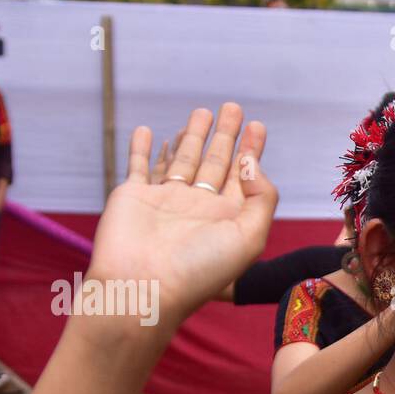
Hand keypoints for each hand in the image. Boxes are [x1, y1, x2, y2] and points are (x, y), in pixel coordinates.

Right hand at [85, 104, 276, 331]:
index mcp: (227, 219)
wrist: (144, 286)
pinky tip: (151, 132)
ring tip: (201, 112)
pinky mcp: (134, 196)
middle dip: (224, 136)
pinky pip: (140, 165)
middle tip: (233, 107)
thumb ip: (260, 200)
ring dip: (191, 136)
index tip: (258, 126)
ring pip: (182, 160)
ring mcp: (166, 201)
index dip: (251, 151)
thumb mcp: (248, 238)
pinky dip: (144, 149)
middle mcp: (198, 208)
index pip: (243, 178)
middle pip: (215, 162)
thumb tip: (250, 163)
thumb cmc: (200, 269)